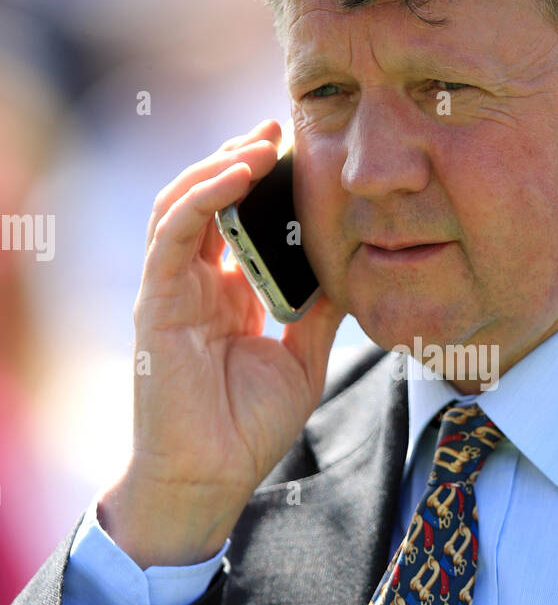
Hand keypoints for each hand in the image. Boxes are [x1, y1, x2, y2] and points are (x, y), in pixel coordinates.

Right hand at [98, 118, 346, 566]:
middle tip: (279, 125)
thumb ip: (320, 313)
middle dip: (241, 157)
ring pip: (184, 202)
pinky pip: (173, 231)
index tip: (300, 151)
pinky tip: (239, 173)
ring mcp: (171, 289)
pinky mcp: (156, 299)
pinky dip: (204, 195)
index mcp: (226, 295)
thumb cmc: (249, 429)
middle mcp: (195, 284)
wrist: (210, 479)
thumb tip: (355, 268)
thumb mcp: (303, 360)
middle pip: (208, 199)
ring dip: (222, 164)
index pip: (237, 220)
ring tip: (263, 140)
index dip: (263, 183)